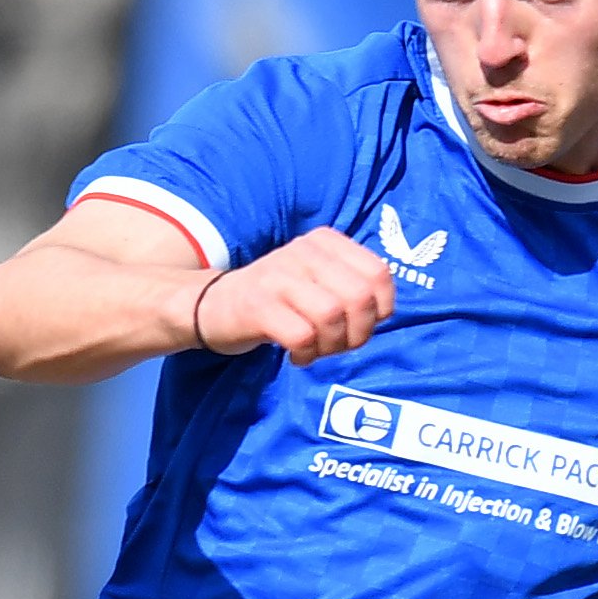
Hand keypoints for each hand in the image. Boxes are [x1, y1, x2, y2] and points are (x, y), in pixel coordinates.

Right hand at [199, 230, 397, 365]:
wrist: (214, 305)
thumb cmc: (278, 298)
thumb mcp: (317, 280)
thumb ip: (352, 287)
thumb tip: (384, 314)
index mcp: (325, 242)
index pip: (379, 274)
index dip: (380, 310)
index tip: (360, 325)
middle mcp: (304, 252)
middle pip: (359, 298)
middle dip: (358, 334)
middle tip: (338, 345)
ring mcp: (279, 277)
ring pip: (332, 316)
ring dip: (331, 346)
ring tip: (317, 350)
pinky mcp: (258, 305)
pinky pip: (302, 336)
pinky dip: (306, 354)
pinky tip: (297, 356)